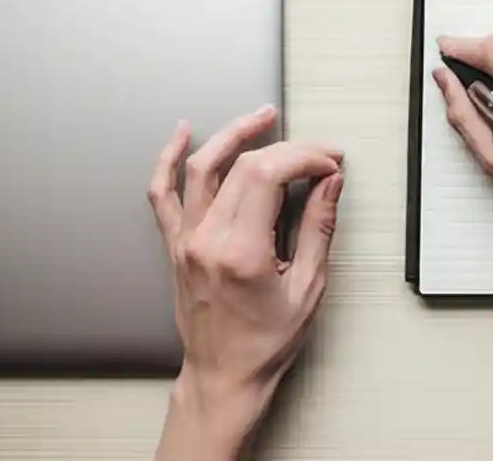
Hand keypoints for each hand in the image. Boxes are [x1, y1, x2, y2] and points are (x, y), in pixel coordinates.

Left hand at [148, 106, 344, 460]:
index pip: (268, 175)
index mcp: (240, 253)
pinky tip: (184, 133)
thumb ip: (318, 229)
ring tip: (263, 117)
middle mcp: (206, 241)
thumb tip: (330, 183)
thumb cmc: (265, 343)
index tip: (329, 164)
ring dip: (234, 135)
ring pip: (202, 167)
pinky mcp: (175, 244)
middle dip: (287, 149)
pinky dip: (169, 158)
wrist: (223, 375)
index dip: (304, 157)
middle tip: (318, 153)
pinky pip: (162, 193)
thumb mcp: (307, 288)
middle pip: (242, 166)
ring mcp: (185, 240)